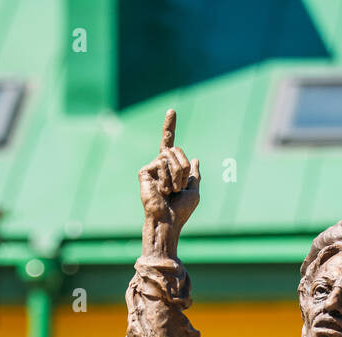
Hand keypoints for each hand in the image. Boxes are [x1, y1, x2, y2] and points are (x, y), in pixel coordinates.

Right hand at [139, 110, 200, 254]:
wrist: (168, 221)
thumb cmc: (181, 210)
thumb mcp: (194, 191)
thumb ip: (195, 175)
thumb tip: (196, 159)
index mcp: (171, 168)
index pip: (170, 143)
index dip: (170, 126)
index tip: (172, 110)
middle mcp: (160, 164)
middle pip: (177, 150)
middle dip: (184, 168)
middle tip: (180, 187)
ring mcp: (151, 167)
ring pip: (170, 156)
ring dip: (177, 174)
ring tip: (172, 191)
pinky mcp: (144, 171)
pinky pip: (161, 163)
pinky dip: (167, 178)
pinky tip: (162, 191)